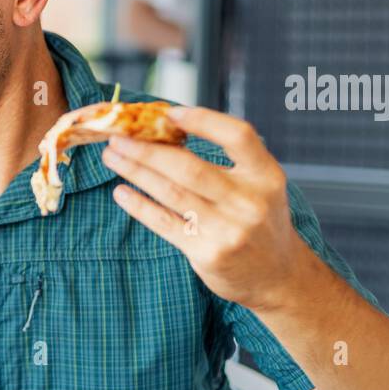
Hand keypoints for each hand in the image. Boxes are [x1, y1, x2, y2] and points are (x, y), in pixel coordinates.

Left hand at [101, 106, 313, 313]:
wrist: (276, 275)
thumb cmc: (260, 221)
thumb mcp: (260, 186)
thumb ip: (228, 163)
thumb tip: (168, 130)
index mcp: (266, 175)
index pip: (238, 136)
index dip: (204, 120)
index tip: (169, 113)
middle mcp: (249, 201)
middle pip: (190, 168)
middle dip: (148, 150)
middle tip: (118, 137)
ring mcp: (228, 229)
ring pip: (172, 193)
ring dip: (136, 172)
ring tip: (112, 157)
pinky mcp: (207, 253)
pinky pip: (165, 223)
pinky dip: (139, 206)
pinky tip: (121, 192)